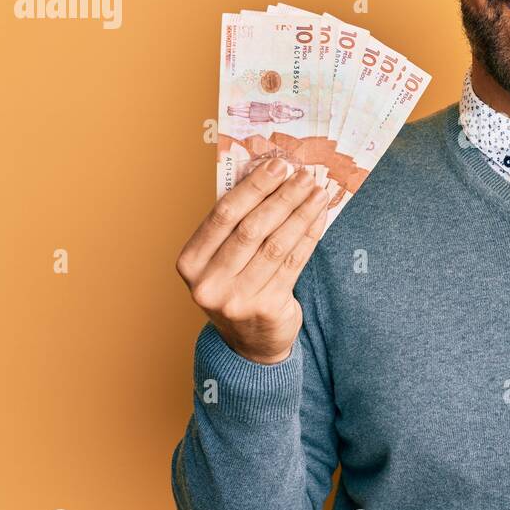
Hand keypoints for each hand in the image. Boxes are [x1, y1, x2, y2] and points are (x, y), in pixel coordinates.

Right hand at [175, 158, 329, 364]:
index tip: (277, 165)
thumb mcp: (221, 260)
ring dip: (301, 214)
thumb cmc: (236, 285)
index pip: (223, 215)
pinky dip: (308, 236)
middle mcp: (208, 283)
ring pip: (276, 245)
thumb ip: (235, 225)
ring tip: (318, 192)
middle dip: (282, 198)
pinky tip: (319, 218)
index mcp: (190, 262)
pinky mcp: (266, 309)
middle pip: (252, 229)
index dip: (253, 187)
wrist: (249, 344)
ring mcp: (236, 299)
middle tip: (303, 175)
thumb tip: (270, 176)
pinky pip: (293, 264)